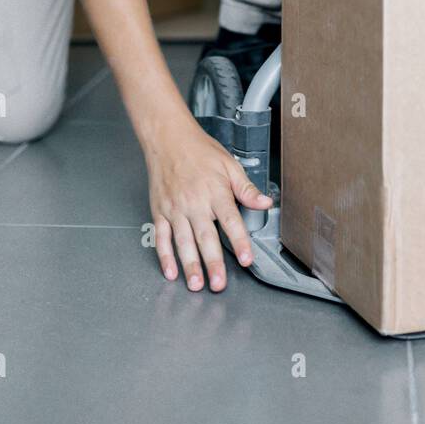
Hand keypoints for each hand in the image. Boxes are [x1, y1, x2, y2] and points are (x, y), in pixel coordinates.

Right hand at [143, 119, 272, 291]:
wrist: (168, 139)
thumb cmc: (199, 151)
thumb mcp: (229, 165)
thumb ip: (246, 189)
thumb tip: (265, 203)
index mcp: (215, 192)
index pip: (231, 221)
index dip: (240, 242)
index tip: (247, 259)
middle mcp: (194, 203)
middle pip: (205, 237)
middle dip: (213, 263)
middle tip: (219, 284)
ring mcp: (175, 209)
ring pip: (182, 242)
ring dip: (189, 266)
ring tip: (196, 285)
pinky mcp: (159, 211)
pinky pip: (161, 237)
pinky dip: (164, 256)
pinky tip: (171, 272)